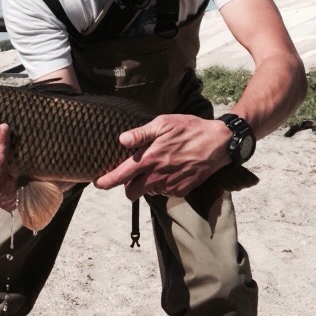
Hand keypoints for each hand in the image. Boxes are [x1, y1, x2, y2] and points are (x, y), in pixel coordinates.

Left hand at [94, 114, 229, 200]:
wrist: (218, 143)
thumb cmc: (189, 129)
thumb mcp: (164, 123)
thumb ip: (141, 134)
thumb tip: (121, 140)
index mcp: (150, 158)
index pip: (122, 175)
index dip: (107, 182)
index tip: (97, 183)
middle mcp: (157, 176)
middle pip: (132, 192)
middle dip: (128, 186)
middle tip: (132, 174)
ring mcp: (170, 185)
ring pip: (149, 191)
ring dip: (147, 184)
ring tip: (156, 166)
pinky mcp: (181, 190)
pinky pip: (165, 192)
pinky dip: (163, 184)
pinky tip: (171, 170)